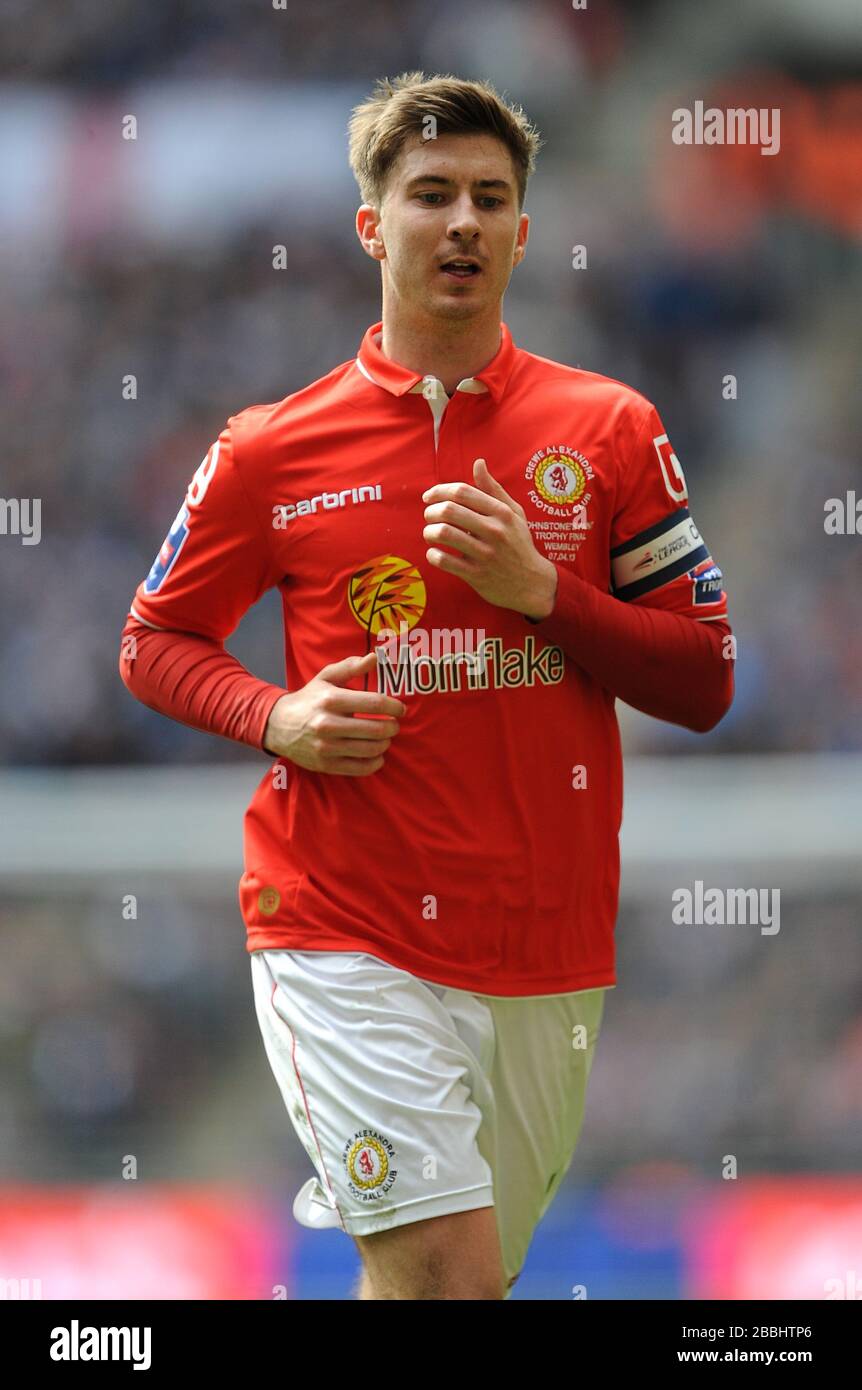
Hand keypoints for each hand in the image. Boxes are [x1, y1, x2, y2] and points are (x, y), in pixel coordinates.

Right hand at [263, 651, 405, 774]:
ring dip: (385, 744)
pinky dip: (375, 762)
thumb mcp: (326, 677)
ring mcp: (326, 747)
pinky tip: (377, 754)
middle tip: (393, 725)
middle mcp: (328, 724)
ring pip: (371, 749)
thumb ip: (351, 666)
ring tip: (385, 738)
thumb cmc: (310, 699)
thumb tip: (374, 658)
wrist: (279, 725)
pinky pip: (360, 768)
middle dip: (392, 727)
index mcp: (331, 699)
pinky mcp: (326, 765)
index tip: (400, 709)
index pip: (375, 703)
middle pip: (376, 729)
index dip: (394, 707)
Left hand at [422, 458, 557, 618]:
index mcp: (502, 512)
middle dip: (430, 511)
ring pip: (443, 533)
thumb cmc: (519, 544)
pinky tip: (435, 553)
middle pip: (449, 510)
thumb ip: (493, 489)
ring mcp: (485, 554)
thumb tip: (478, 463)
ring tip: (430, 533)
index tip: (428, 497)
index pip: (462, 492)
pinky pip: (444, 561)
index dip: (439, 491)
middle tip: (428, 516)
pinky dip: (433, 555)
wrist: (532, 583)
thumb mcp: (514, 513)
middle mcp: (494, 531)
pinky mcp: (477, 575)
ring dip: (428, 531)